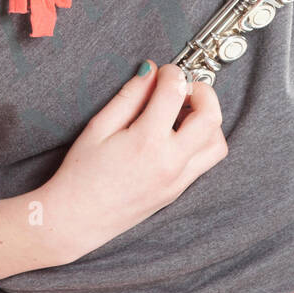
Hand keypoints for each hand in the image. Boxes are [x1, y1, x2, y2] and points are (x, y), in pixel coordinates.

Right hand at [35, 62, 227, 262]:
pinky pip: (205, 162)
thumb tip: (151, 72)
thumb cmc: (81, 175)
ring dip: (207, 120)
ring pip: (217, 143)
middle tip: (182, 88)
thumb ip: (129, 96)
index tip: (162, 72)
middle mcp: (170, 162)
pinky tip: (176, 135)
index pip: (176, 92)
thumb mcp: (98, 127)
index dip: (171, 73)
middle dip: (203, 92)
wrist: (76, 220)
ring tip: (182, 113)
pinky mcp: (177, 191)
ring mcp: (177, 180)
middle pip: (211, 117)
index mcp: (147, 141)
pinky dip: (200, 141)